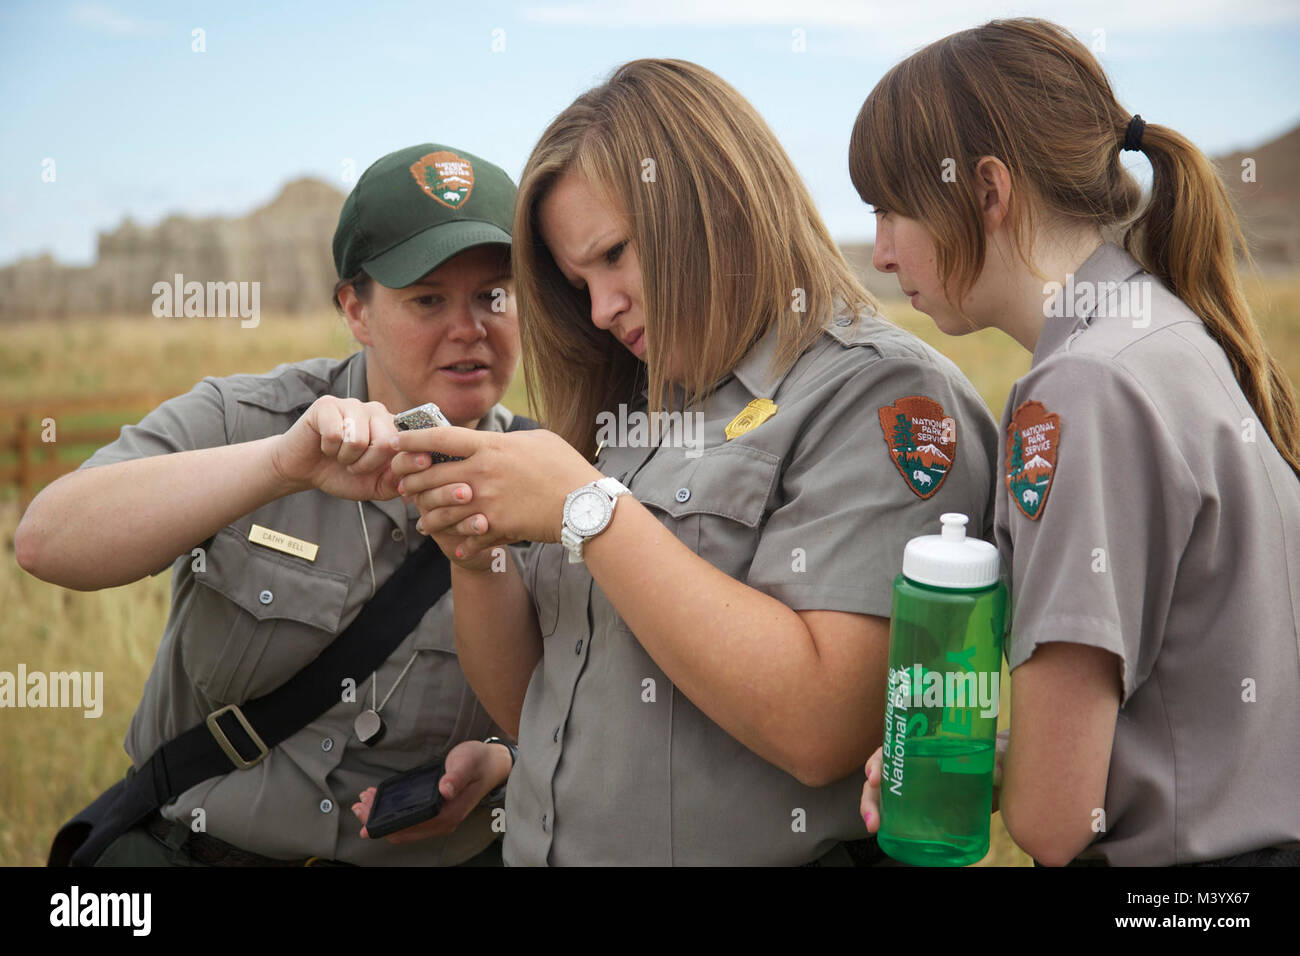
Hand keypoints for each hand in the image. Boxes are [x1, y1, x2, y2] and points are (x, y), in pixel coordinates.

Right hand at [271, 396, 401, 500]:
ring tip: (338, 454)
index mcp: (394, 428)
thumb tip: (422, 463)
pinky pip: (334, 434)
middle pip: (384, 443)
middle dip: (365, 465)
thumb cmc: (343, 475)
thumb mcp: (377, 486)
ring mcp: (353, 404)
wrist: (304, 471)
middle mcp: (378, 411)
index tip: (377, 473)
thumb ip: (401, 478)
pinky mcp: (328, 404)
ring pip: (358, 440)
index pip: (408, 445)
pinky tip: (324, 444)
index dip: (392, 466)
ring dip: (344, 457)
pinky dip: (327, 448)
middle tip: (352, 465)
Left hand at [351, 740, 511, 843]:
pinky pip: (411, 820)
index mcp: (447, 814)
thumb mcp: (467, 763)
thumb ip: (455, 777)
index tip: (364, 812)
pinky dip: (393, 815)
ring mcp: (440, 820)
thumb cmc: (479, 761)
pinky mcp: (437, 813)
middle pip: (403, 831)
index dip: (383, 824)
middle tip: (359, 806)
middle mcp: (442, 822)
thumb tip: (444, 790)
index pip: (408, 827)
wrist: (494, 764)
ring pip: (405, 827)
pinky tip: (383, 802)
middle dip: (377, 821)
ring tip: (366, 803)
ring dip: (383, 818)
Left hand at [389, 425, 602, 561]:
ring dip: (427, 515)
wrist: (585, 503)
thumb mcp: (539, 439)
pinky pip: (465, 536)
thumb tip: (494, 437)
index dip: (413, 439)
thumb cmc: (566, 467)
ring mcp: (488, 501)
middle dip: (410, 480)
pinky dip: (457, 542)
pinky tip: (453, 544)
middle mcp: (483, 472)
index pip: (440, 438)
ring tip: (422, 520)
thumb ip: (508, 439)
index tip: (397, 442)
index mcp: (491, 446)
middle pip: (431, 475)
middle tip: (403, 484)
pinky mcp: (496, 526)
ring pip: (440, 510)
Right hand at [860, 730, 1009, 832]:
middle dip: (870, 796)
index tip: (874, 776)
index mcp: (923, 744)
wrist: (1002, 772)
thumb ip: (996, 760)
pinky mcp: (925, 808)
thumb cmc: (993, 754)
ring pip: (884, 796)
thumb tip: (996, 773)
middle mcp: (914, 764)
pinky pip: (900, 815)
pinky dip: (890, 824)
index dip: (878, 761)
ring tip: (873, 826)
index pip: (892, 749)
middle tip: (872, 817)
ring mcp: (916, 787)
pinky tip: (886, 833)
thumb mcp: (995, 752)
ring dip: (874, 811)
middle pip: (882, 777)